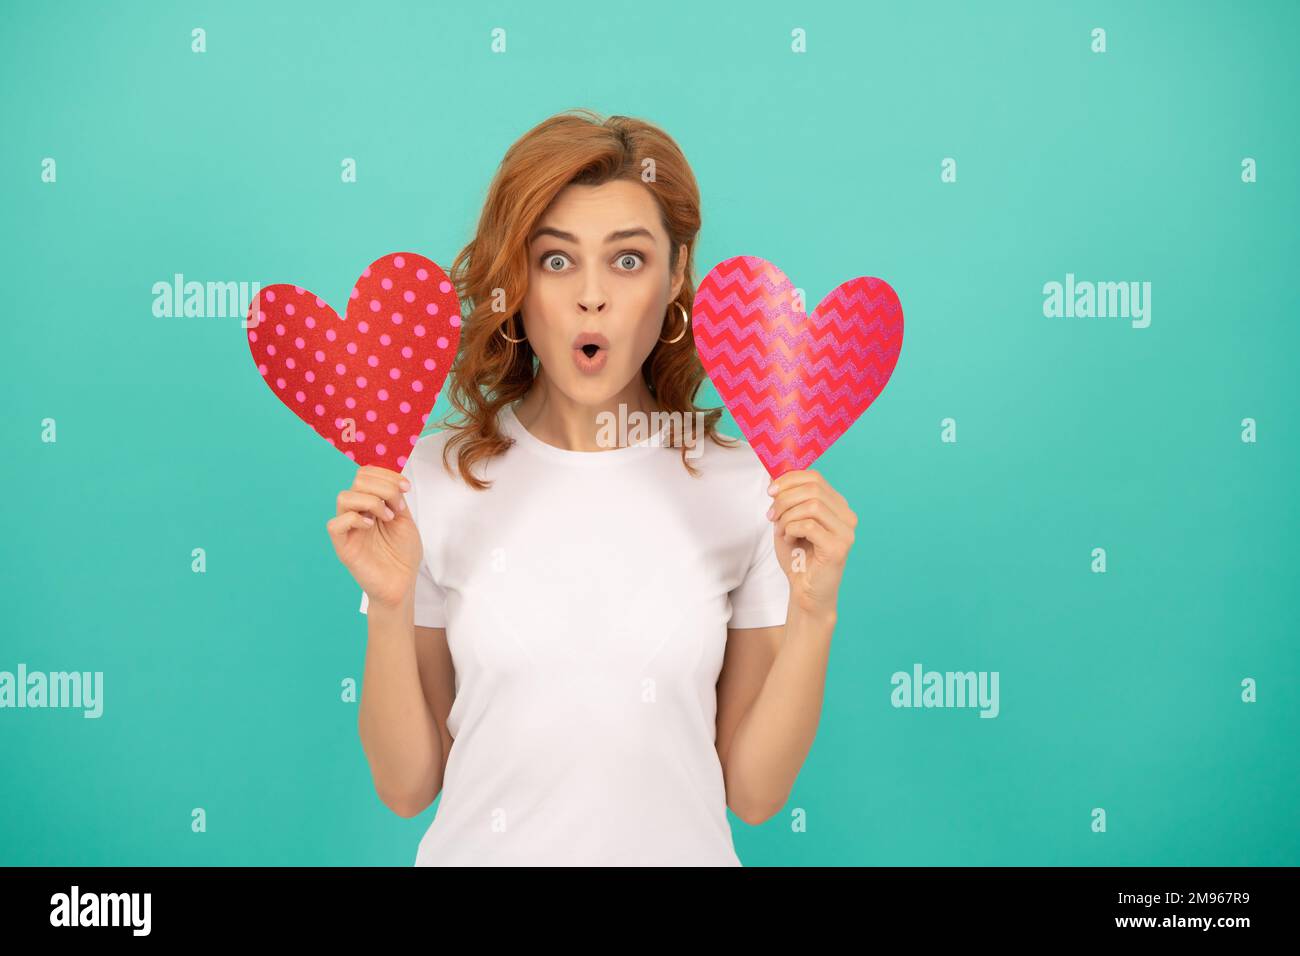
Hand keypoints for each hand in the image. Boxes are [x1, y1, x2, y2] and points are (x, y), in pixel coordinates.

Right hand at [327, 465, 422, 608]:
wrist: (402, 584)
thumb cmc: (403, 555)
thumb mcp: (405, 520)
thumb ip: (396, 499)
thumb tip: (391, 482)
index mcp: (371, 504)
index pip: (366, 474)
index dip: (386, 474)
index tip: (406, 487)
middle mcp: (357, 513)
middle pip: (357, 480)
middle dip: (383, 487)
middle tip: (398, 507)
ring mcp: (348, 529)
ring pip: (344, 497)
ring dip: (371, 501)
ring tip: (388, 517)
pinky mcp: (342, 546)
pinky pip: (335, 524)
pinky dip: (355, 519)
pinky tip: (371, 526)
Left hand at [766, 468, 855, 618]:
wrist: (805, 591)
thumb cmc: (798, 557)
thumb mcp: (787, 521)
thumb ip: (785, 499)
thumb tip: (774, 475)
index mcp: (837, 506)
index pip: (815, 478)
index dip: (789, 479)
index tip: (771, 492)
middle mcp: (846, 516)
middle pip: (813, 488)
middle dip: (785, 498)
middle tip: (771, 514)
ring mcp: (846, 531)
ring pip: (811, 505)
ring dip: (787, 516)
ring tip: (781, 530)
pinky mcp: (839, 547)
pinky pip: (810, 525)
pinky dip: (792, 529)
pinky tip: (789, 539)